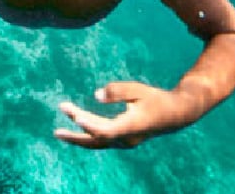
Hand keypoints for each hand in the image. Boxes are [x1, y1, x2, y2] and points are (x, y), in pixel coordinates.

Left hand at [54, 82, 191, 148]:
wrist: (176, 115)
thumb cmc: (157, 99)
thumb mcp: (139, 90)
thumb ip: (117, 91)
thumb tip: (95, 94)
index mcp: (133, 126)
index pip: (107, 130)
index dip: (90, 125)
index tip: (75, 116)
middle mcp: (127, 138)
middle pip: (97, 138)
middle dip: (77, 129)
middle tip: (60, 119)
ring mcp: (125, 142)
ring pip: (98, 143)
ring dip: (78, 138)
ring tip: (59, 133)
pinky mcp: (123, 141)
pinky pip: (101, 141)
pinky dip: (87, 136)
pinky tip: (76, 128)